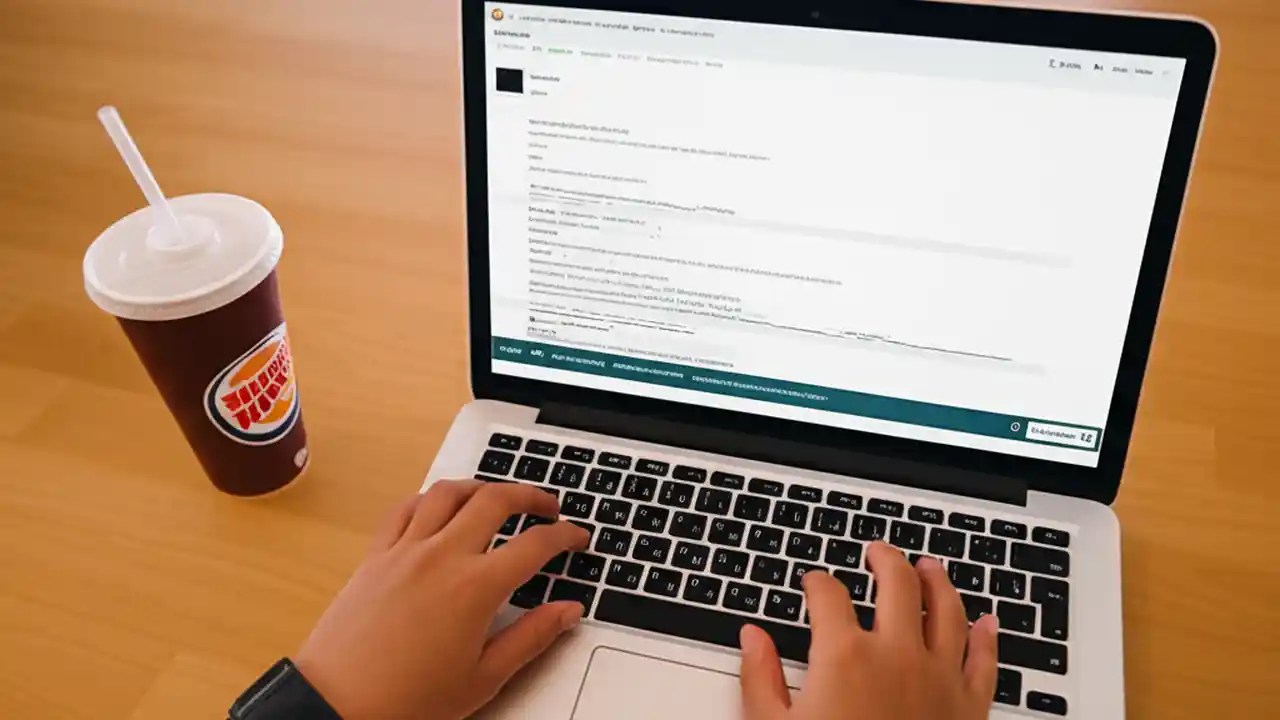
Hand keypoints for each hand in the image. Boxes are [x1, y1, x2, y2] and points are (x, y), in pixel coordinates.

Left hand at [294, 480, 589, 719]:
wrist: (336, 705)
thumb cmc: (407, 702)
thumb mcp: (483, 678)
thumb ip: (531, 637)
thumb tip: (567, 611)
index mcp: (476, 588)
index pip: (535, 544)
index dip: (565, 535)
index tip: (576, 537)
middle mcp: (442, 556)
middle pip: (495, 500)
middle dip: (530, 495)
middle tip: (548, 506)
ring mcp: (405, 550)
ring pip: (449, 493)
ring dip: (480, 486)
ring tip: (498, 496)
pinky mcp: (375, 555)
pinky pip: (404, 508)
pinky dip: (429, 499)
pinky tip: (439, 507)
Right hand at [738, 542, 998, 719]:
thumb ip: (759, 678)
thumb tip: (751, 639)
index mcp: (844, 655)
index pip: (828, 595)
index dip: (816, 582)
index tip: (813, 583)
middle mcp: (897, 654)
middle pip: (897, 583)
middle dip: (884, 558)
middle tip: (876, 551)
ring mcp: (940, 678)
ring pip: (948, 609)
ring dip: (937, 581)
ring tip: (929, 567)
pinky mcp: (970, 706)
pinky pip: (986, 660)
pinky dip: (988, 636)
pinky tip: (987, 622)